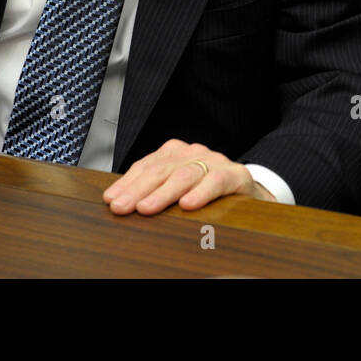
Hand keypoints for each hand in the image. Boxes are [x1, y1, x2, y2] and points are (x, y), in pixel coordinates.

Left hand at [102, 139, 274, 215]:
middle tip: (122, 207)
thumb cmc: (207, 191)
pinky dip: (201, 192)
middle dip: (138, 189)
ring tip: (146, 208)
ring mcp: (215, 161)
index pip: (147, 166)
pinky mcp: (236, 174)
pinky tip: (187, 204)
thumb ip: (154, 190)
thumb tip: (118, 202)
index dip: (127, 182)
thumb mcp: (179, 189)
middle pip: (161, 170)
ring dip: (163, 193)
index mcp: (176, 153)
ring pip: (185, 175)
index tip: (111, 199)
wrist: (249, 192)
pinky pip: (216, 181)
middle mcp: (194, 152)